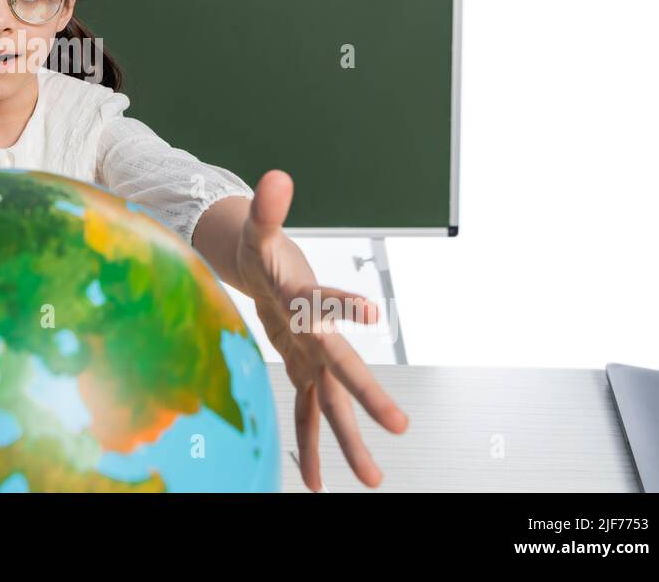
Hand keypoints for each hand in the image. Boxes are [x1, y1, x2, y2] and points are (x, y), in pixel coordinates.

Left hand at [235, 170, 408, 490]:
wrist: (270, 268)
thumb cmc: (266, 250)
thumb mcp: (258, 231)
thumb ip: (266, 208)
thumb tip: (275, 176)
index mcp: (306, 300)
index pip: (326, 303)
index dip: (345, 305)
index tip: (370, 312)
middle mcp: (318, 334)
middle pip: (344, 368)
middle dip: (369, 397)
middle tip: (400, 425)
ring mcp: (314, 358)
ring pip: (334, 405)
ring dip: (350, 443)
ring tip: (371, 480)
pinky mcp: (303, 372)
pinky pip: (308, 415)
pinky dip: (309, 447)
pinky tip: (315, 481)